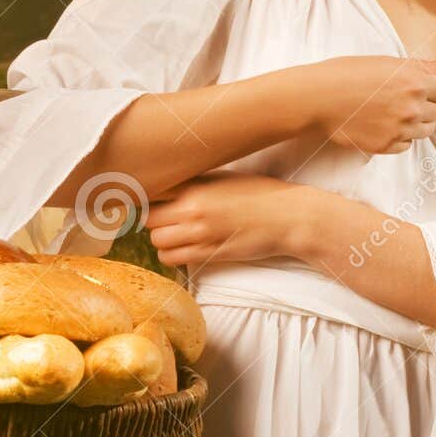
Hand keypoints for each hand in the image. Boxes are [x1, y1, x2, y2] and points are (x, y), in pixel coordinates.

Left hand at [145, 172, 303, 267]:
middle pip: (148, 219)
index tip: (154, 199)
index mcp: (196, 186)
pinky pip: (171, 258)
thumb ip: (195, 183)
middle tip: (166, 218)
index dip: (149, 196)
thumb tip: (169, 186)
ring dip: (162, 239)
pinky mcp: (208, 254)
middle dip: (154, 219)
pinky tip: (183, 248)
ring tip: (176, 234)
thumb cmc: (260, 193)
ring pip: (156, 241)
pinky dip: (171, 254)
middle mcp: (192, 209)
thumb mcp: (224, 177)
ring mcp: (200, 234)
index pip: (151, 191)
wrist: (288, 216)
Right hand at [307, 54, 435, 155]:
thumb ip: (423, 66)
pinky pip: (407, 145)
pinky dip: (401, 136)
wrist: (318, 99)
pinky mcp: (387, 145)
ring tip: (396, 112)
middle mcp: (412, 108)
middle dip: (429, 105)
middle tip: (407, 98)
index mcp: (415, 82)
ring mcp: (400, 130)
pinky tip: (386, 124)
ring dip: (418, 122)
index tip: (430, 88)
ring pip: (426, 130)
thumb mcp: (387, 62)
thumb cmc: (347, 74)